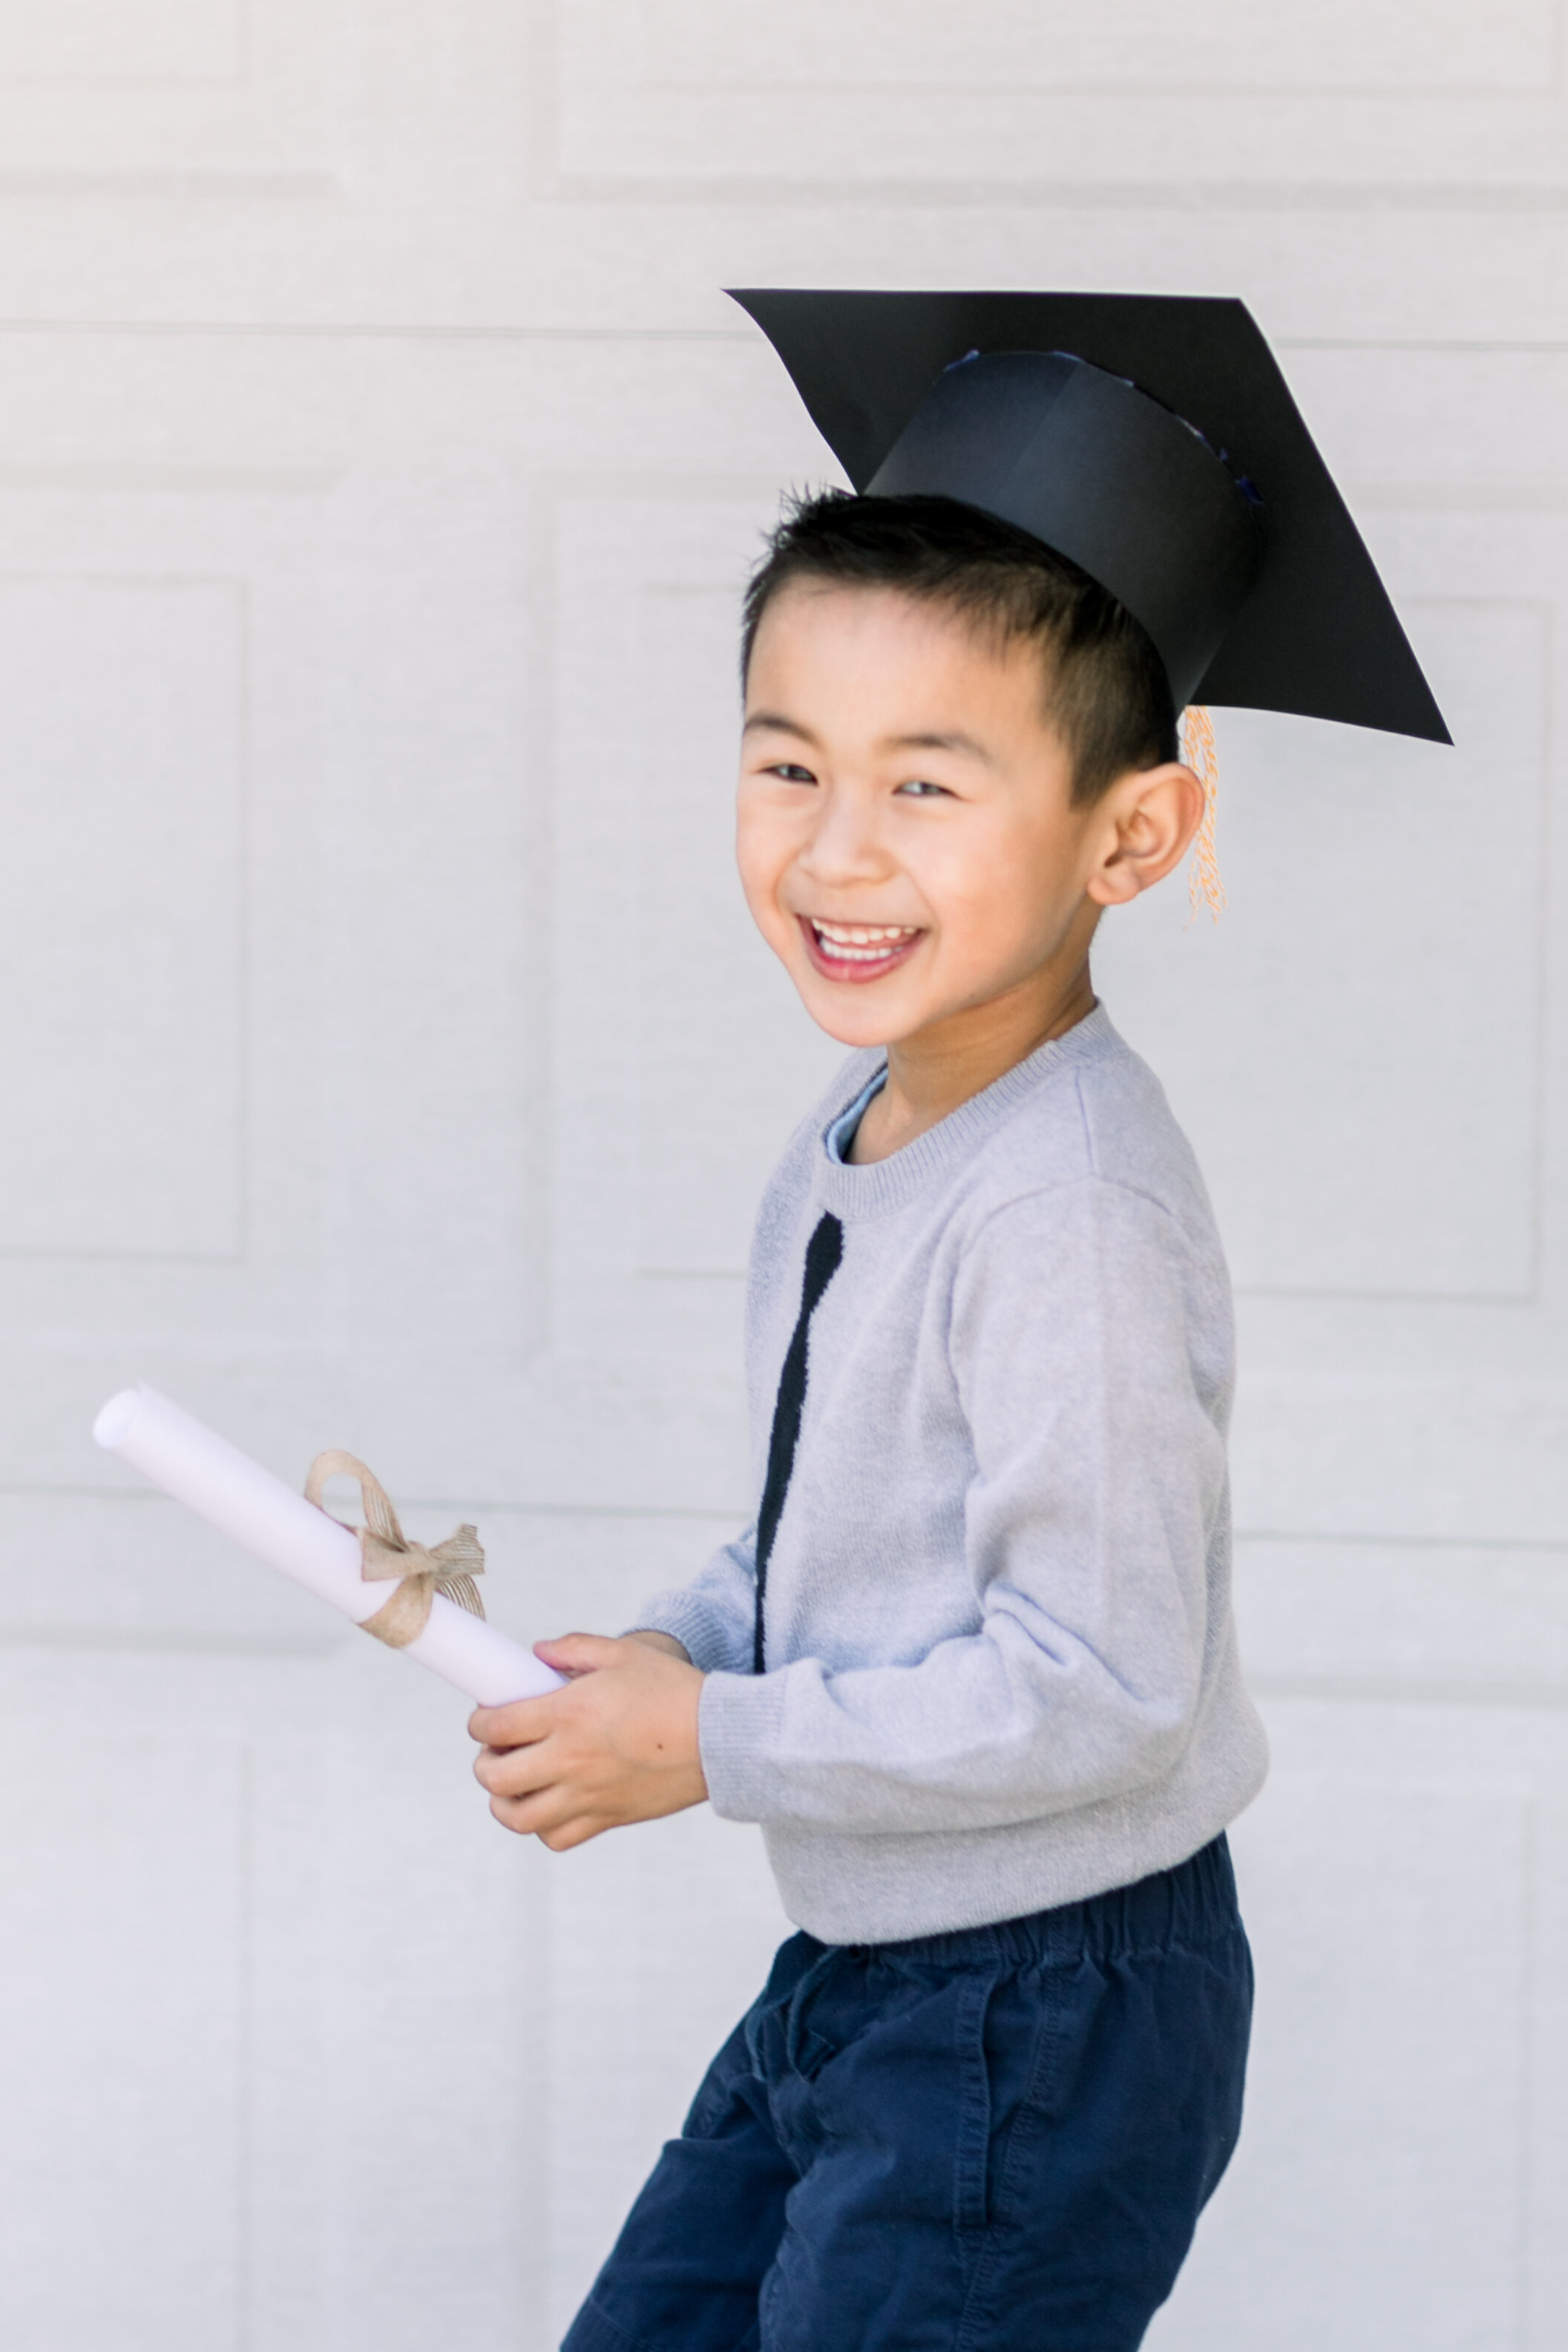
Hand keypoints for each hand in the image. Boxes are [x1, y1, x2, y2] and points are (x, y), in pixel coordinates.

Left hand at [469, 1632, 706, 1850]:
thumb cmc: (674, 1690)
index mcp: (569, 1713)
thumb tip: (538, 1653)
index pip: (497, 1727)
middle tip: (496, 1752)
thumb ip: (574, 1648)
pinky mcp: (607, 1818)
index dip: (478, 1724)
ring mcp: (588, 1794)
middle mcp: (571, 1758)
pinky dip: (543, 1827)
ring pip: (518, 1817)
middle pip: (496, 1777)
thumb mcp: (623, 1654)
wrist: (721, 1737)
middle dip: (485, 1764)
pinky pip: (556, 1838)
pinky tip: (550, 1805)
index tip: (485, 1719)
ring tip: (513, 1785)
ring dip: (504, 1802)